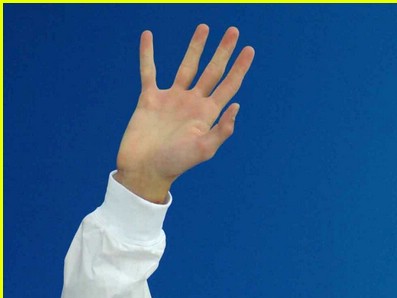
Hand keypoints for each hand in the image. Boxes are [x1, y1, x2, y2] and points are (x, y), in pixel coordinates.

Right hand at [115, 24, 254, 201]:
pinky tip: (148, 35)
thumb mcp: (203, 150)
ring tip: (204, 27)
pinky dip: (147, 53)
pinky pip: (149, 70)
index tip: (249, 49)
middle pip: (212, 71)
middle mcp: (192, 104)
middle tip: (233, 31)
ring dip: (196, 47)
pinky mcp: (150, 98)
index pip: (228, 86)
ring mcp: (172, 99)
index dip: (240, 68)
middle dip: (223, 52)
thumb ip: (221, 130)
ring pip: (187, 66)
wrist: (144, 170)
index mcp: (207, 115)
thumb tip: (236, 105)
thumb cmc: (174, 165)